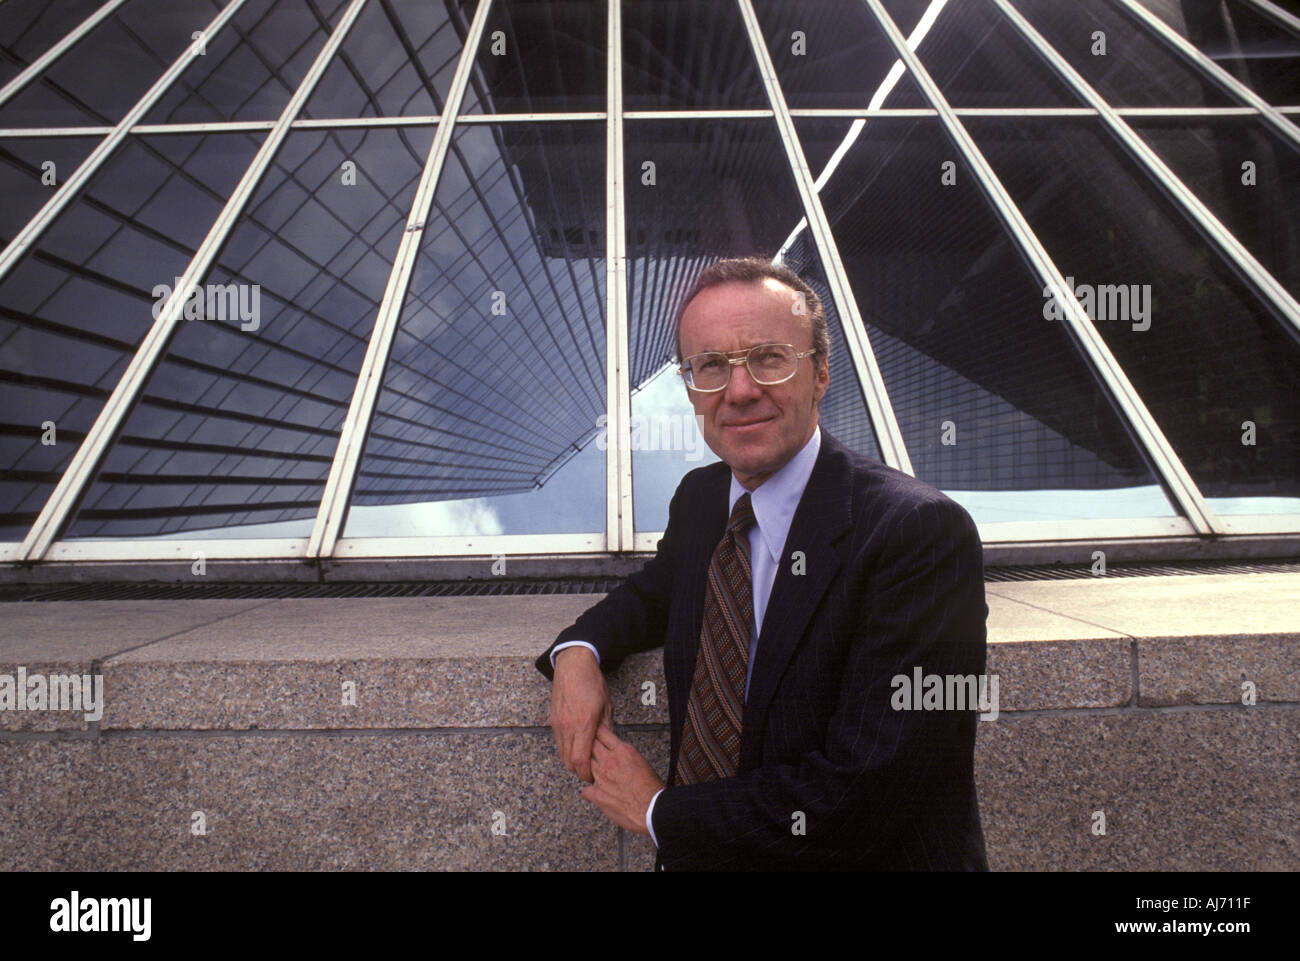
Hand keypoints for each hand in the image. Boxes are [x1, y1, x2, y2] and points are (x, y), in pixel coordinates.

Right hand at [549, 646, 611, 782]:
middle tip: (590, 770)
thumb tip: (608, 747)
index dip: (586, 773)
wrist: (573, 666)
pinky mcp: (553, 720)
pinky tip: (576, 744)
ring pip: (562, 753)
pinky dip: (566, 748)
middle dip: (579, 770)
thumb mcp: (606, 706)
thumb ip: (606, 729)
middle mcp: (568, 726)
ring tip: (584, 757)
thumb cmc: (592, 683)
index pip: (580, 759)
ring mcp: (558, 723)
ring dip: (572, 760)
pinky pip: (558, 742)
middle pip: (568, 761)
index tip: (592, 776)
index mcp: (584, 724)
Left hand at [582, 726, 664, 833]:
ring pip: (585, 766)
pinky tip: (595, 793)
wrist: (653, 809)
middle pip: (590, 747)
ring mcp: (601, 778)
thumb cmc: (652, 788)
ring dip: (589, 769)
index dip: (596, 734)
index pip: (601, 733)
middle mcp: (609, 761)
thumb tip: (618, 755)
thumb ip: (625, 756)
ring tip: (598, 774)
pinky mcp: (597, 795)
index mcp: (622, 751)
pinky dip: (589, 791)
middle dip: (589, 748)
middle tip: (590, 751)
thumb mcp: (641, 761)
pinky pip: (585, 789)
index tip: (594, 734)